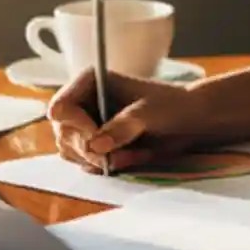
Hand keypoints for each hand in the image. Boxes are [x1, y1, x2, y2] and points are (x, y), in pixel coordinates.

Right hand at [46, 68, 207, 172]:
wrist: (189, 121)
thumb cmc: (171, 106)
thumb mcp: (149, 113)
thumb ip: (123, 127)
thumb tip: (96, 145)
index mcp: (89, 82)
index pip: (60, 107)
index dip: (75, 126)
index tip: (98, 137)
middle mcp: (82, 102)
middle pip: (63, 134)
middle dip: (91, 150)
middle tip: (118, 156)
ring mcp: (86, 125)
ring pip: (71, 152)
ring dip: (100, 160)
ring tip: (132, 153)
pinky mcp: (94, 145)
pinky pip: (85, 163)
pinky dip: (106, 166)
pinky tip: (131, 157)